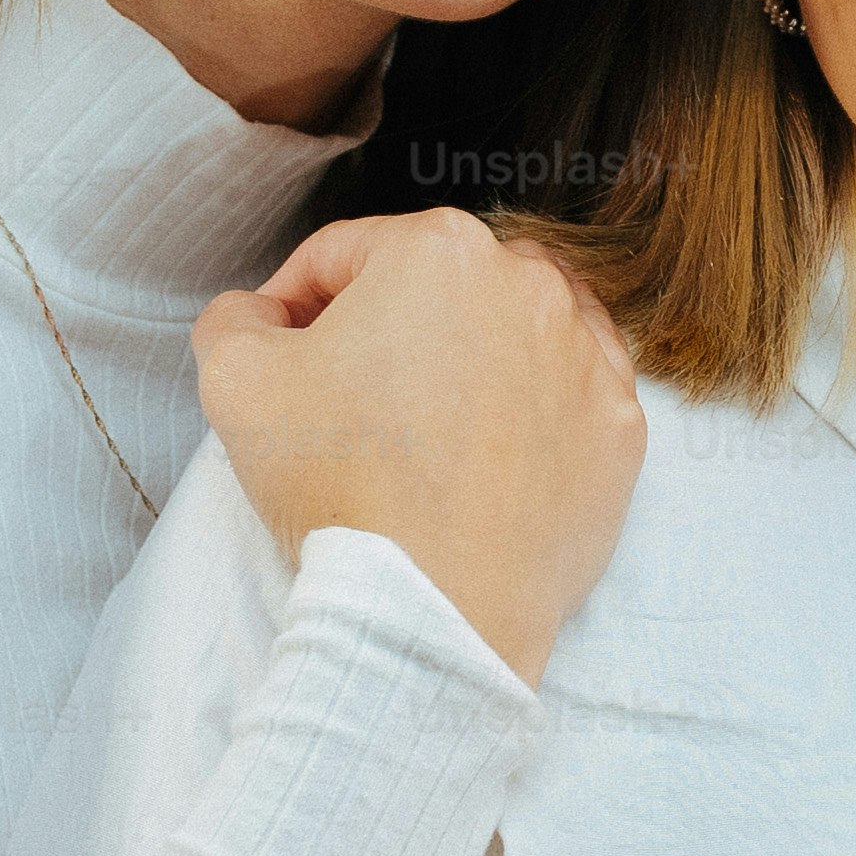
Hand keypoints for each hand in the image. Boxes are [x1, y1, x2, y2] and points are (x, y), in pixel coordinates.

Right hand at [197, 210, 644, 683]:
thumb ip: (236, 317)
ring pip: (509, 335)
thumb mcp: (235, 378)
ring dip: (465, 362)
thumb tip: (262, 314)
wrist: (434, 604)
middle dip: (388, 328)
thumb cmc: (340, 486)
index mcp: (440, 250)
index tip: (283, 352)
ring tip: (420, 428)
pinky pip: (565, 398)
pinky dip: (527, 413)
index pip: (346, 256)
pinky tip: (483, 456)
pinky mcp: (620, 429)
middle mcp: (532, 286)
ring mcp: (589, 358)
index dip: (297, 303)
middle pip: (435, 288)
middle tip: (349, 398)